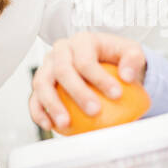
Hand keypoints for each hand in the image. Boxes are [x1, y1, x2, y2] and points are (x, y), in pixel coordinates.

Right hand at [29, 31, 146, 131]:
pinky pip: (34, 99)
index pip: (86, 59)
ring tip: (66, 123)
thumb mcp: (131, 51)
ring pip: (42, 84)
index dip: (99, 78)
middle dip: (77, 92)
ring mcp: (47, 67)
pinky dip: (39, 113)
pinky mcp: (41, 84)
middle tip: (94, 111)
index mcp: (81, 41)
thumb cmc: (116, 57)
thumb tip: (127, 76)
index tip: (116, 95)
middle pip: (62, 70)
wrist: (103, 63)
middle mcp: (60, 51)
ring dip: (52, 105)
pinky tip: (51, 126)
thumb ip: (133, 59)